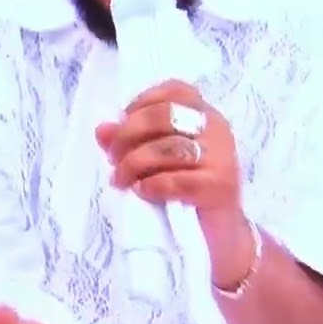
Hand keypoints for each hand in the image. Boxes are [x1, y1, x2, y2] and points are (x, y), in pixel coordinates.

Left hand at [95, 80, 239, 214]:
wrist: (218, 233)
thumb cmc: (186, 189)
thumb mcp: (156, 160)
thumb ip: (130, 140)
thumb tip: (102, 129)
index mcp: (204, 114)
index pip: (174, 90)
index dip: (141, 102)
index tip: (122, 124)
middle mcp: (216, 128)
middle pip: (164, 115)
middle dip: (128, 135)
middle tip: (112, 158)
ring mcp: (221, 156)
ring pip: (167, 148)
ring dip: (133, 164)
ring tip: (121, 180)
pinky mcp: (220, 185)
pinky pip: (176, 180)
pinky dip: (152, 185)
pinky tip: (142, 191)